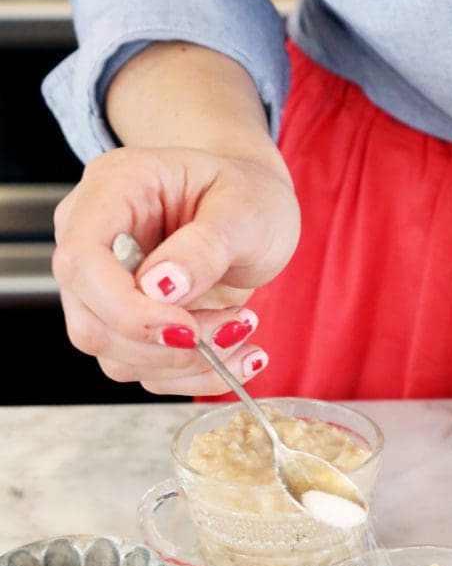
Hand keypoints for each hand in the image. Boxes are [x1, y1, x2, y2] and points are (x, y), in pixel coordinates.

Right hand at [53, 144, 299, 394]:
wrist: (256, 211)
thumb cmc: (248, 194)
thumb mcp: (244, 209)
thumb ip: (204, 246)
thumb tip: (160, 288)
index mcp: (112, 190)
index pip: (81, 261)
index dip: (126, 308)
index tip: (187, 328)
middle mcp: (94, 241)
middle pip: (92, 322)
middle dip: (168, 345)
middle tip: (238, 325)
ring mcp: (105, 289)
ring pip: (118, 358)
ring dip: (188, 364)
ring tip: (244, 329)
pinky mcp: (129, 326)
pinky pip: (148, 372)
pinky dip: (197, 375)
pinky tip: (239, 354)